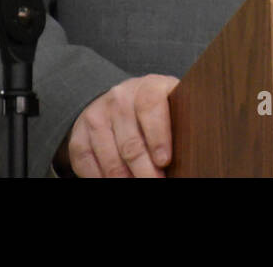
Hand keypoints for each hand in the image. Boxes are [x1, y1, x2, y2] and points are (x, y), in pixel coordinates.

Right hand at [58, 73, 179, 177]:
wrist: (119, 100)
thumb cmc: (156, 110)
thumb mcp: (172, 104)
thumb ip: (181, 119)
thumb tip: (193, 149)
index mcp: (148, 87)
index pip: (150, 107)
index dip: (158, 136)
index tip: (165, 161)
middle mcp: (119, 98)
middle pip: (131, 143)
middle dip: (145, 171)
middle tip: (156, 183)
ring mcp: (97, 117)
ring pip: (111, 159)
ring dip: (125, 179)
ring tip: (139, 185)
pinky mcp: (79, 136)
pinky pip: (88, 165)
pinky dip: (102, 179)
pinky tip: (117, 183)